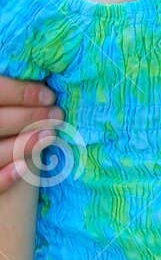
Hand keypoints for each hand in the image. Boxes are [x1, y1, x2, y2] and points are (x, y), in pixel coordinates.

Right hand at [0, 76, 61, 191]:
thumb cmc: (7, 121)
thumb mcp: (3, 105)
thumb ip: (11, 94)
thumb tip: (44, 82)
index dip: (20, 92)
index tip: (49, 96)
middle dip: (29, 117)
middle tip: (57, 115)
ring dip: (22, 144)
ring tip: (50, 135)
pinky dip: (3, 177)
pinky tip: (23, 168)